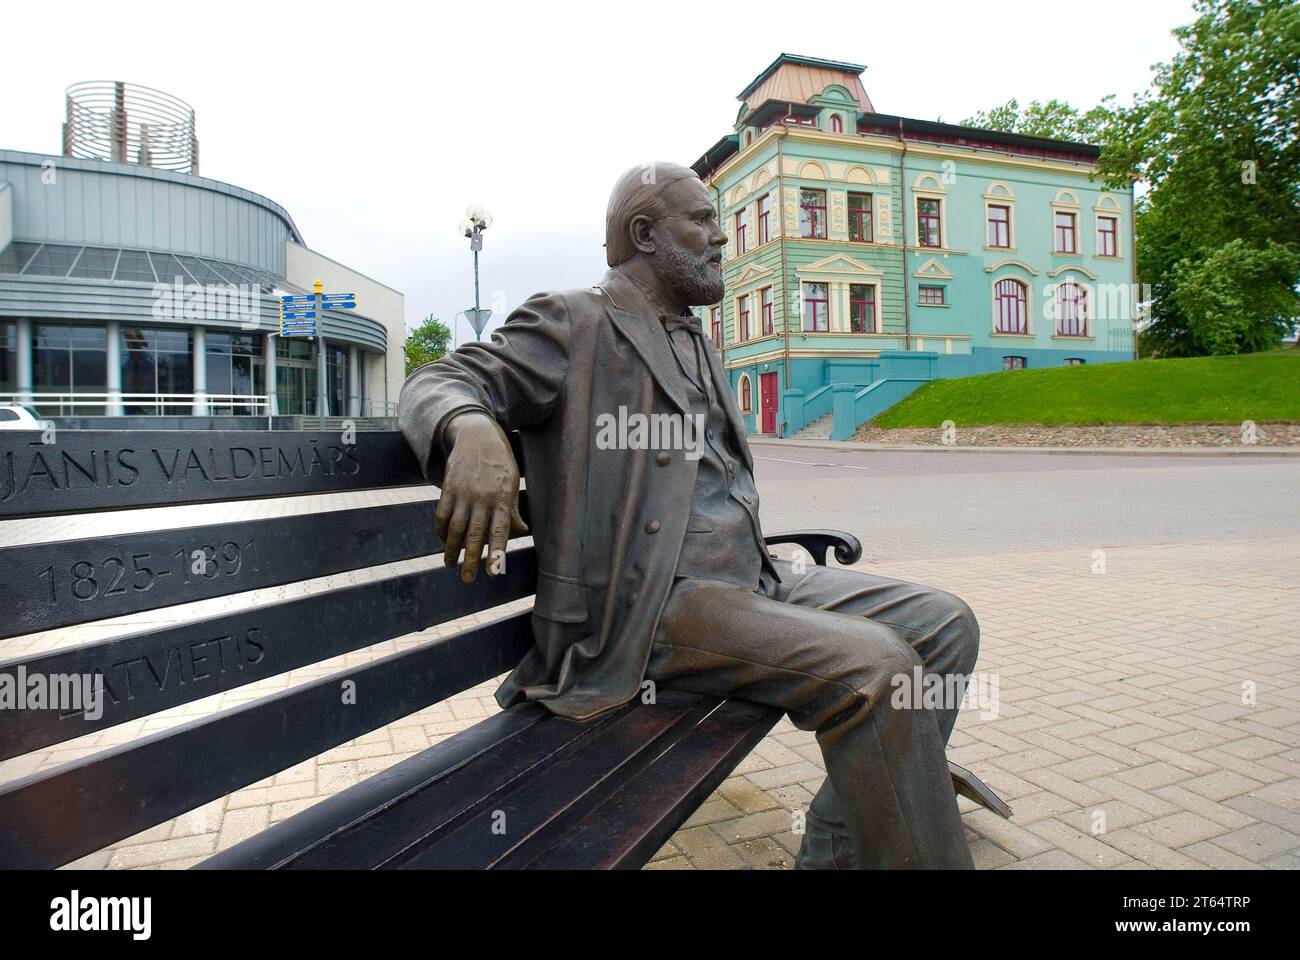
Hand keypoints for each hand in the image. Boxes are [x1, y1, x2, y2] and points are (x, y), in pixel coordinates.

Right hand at [436, 412, 528, 582]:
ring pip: (455, 528)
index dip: (496, 553)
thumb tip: (521, 531)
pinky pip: (442, 514)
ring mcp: (464, 493)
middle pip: (475, 535)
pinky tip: (442, 541)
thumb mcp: (513, 482)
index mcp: (502, 498)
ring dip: (451, 549)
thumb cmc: (500, 462)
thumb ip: (513, 509)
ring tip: (450, 564)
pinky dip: (440, 530)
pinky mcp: (448, 488)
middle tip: (467, 579)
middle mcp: (483, 498)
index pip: (500, 531)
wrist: (477, 435)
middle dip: (471, 560)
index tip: (492, 572)